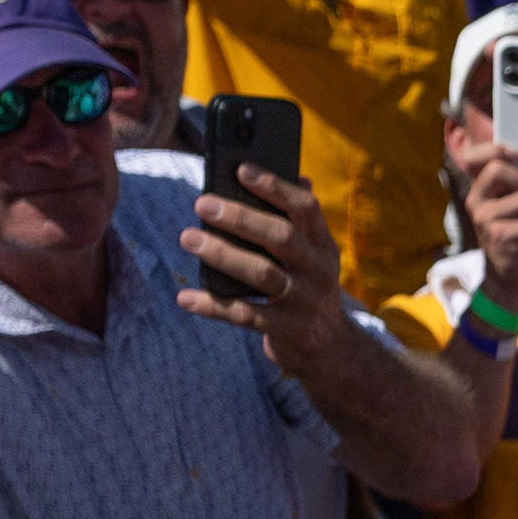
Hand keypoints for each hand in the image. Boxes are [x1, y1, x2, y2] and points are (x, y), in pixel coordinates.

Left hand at [178, 167, 360, 372]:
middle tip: (202, 203)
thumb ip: (300, 223)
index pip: (306, 208)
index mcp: (323, 245)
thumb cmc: (308, 288)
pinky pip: (246, 315)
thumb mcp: (313, 255)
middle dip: (240, 218)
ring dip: (223, 254)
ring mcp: (305, 302)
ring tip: (188, 238)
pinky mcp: (288, 330)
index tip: (242, 170)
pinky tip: (185, 298)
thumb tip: (297, 176)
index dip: (275, 187)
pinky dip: (213, 306)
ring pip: (262, 274)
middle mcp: (318, 270)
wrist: (332, 349)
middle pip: (281, 237)